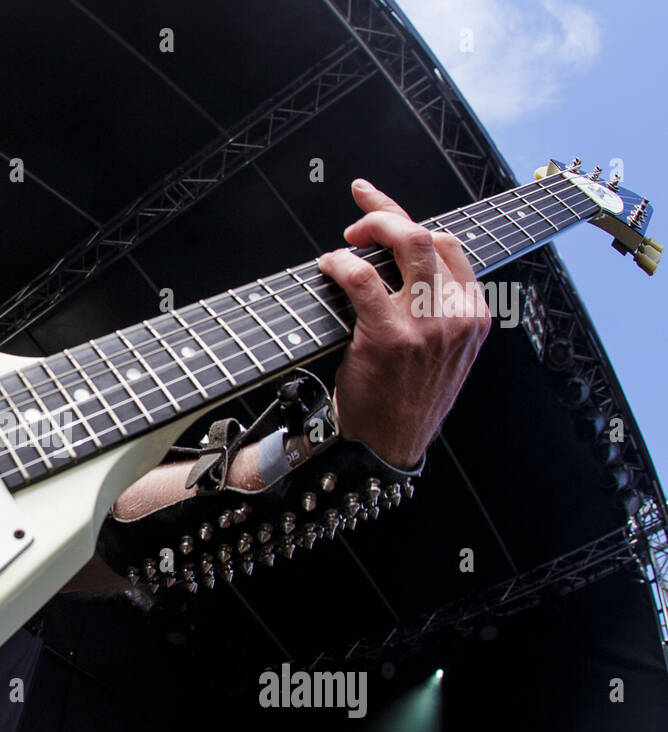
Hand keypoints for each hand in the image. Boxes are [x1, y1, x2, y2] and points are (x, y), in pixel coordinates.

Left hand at [317, 179, 491, 468]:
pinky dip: (341, 263)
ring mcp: (427, 325)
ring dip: (369, 229)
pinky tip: (330, 267)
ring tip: (346, 241)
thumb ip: (436, 308)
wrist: (388, 447)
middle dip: (387, 215)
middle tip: (356, 225)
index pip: (450, 245)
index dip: (411, 219)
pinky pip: (364, 277)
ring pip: (406, 242)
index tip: (381, 211)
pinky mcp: (390, 337)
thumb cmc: (405, 398)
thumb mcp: (442, 352)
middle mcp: (457, 316)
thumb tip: (394, 259)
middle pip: (429, 235)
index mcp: (474, 315)